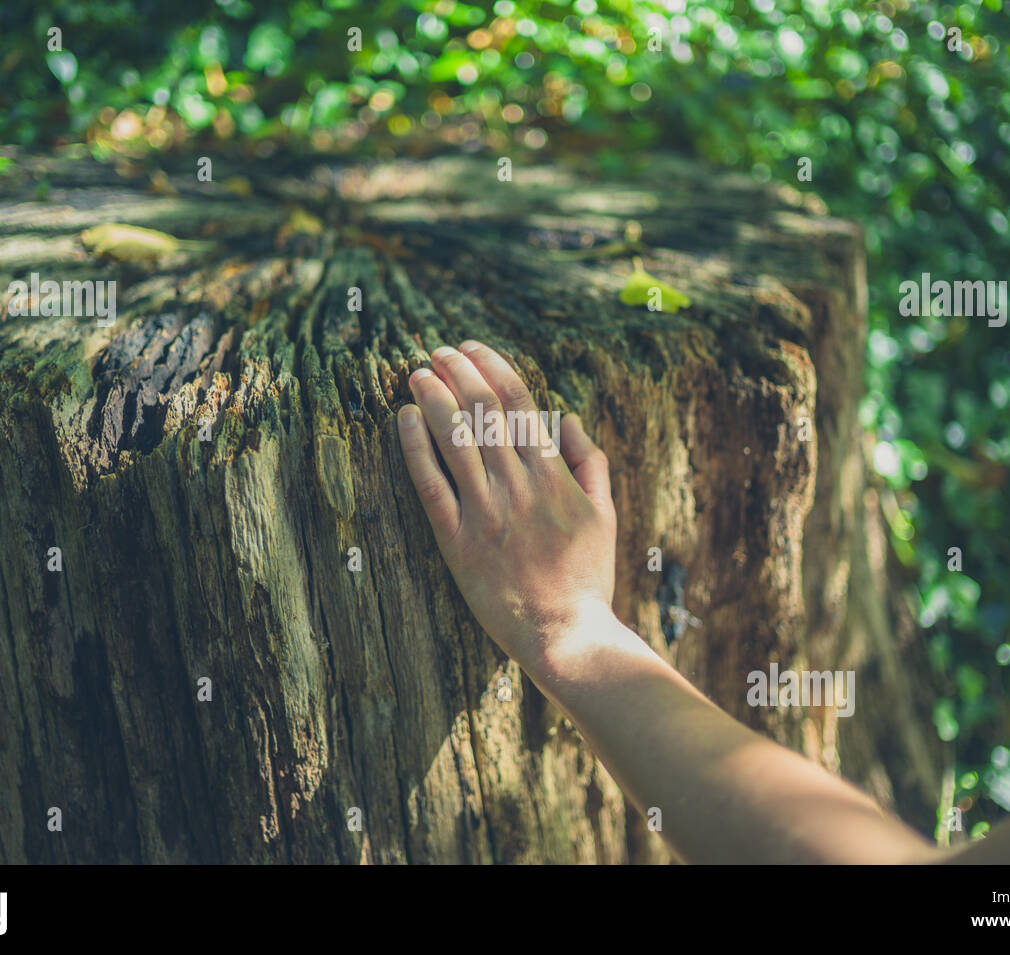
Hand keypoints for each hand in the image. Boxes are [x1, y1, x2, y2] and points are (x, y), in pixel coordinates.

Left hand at [396, 341, 616, 673]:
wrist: (564, 632)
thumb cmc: (588, 577)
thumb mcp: (604, 515)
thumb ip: (588, 463)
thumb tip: (568, 417)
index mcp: (554, 475)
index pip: (519, 402)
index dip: (492, 367)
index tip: (472, 348)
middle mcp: (518, 486)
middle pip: (482, 411)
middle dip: (458, 372)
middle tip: (438, 352)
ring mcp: (485, 513)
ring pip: (455, 439)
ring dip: (434, 398)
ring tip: (417, 373)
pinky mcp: (457, 542)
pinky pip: (431, 485)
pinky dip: (416, 446)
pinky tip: (404, 419)